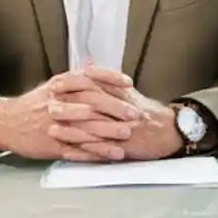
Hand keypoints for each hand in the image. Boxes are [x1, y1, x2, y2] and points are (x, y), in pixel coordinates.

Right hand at [0, 67, 136, 160]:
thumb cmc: (34, 104)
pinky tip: (112, 154)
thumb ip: (74, 80)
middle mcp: (58, 103)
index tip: (128, 83)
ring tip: (128, 135)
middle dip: (115, 109)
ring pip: (86, 129)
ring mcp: (55, 125)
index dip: (110, 79)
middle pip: (90, 104)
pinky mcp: (53, 145)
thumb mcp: (51, 86)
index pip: (88, 78)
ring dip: (109, 133)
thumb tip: (95, 67)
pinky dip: (97, 153)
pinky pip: (79, 150)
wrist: (7, 123)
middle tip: (134, 113)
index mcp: (59, 86)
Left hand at [50, 65, 181, 161]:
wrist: (169, 130)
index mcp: (120, 92)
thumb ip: (105, 79)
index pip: (95, 84)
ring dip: (72, 130)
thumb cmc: (144, 110)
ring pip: (94, 128)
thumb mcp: (126, 91)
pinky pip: (101, 150)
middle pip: (92, 105)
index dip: (74, 84)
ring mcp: (123, 128)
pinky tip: (68, 152)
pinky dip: (84, 152)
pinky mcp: (125, 147)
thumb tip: (87, 65)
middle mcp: (121, 108)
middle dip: (69, 106)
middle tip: (49, 107)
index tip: (55, 84)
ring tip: (52, 131)